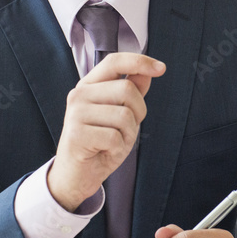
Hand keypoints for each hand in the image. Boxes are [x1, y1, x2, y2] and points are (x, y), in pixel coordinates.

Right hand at [46, 53, 164, 211]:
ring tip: (113, 143)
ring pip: (124, 115)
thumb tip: (147, 72)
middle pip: (127, 89)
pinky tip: (105, 152)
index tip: (160, 68)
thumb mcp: (120, 116)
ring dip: (128, 135)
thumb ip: (131, 93)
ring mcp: (76, 113)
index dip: (139, 61)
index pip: (114, 62)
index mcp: (88, 86)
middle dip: (138, 112)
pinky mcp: (77, 134)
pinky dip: (118, 149)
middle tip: (125, 130)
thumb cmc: (99, 144)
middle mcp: (79, 94)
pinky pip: (115, 137)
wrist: (76, 176)